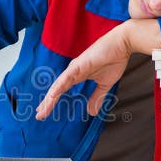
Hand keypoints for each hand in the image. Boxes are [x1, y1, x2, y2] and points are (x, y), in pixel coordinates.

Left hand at [35, 19, 160, 119]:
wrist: (122, 45)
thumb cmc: (114, 60)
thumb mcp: (105, 84)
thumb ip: (97, 97)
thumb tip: (91, 112)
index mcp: (76, 76)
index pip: (60, 91)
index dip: (52, 102)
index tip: (44, 112)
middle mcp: (72, 72)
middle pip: (55, 90)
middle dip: (46, 103)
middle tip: (38, 115)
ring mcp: (74, 68)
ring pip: (58, 85)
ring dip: (50, 98)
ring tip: (42, 109)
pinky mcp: (79, 64)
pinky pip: (67, 77)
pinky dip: (59, 86)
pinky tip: (53, 95)